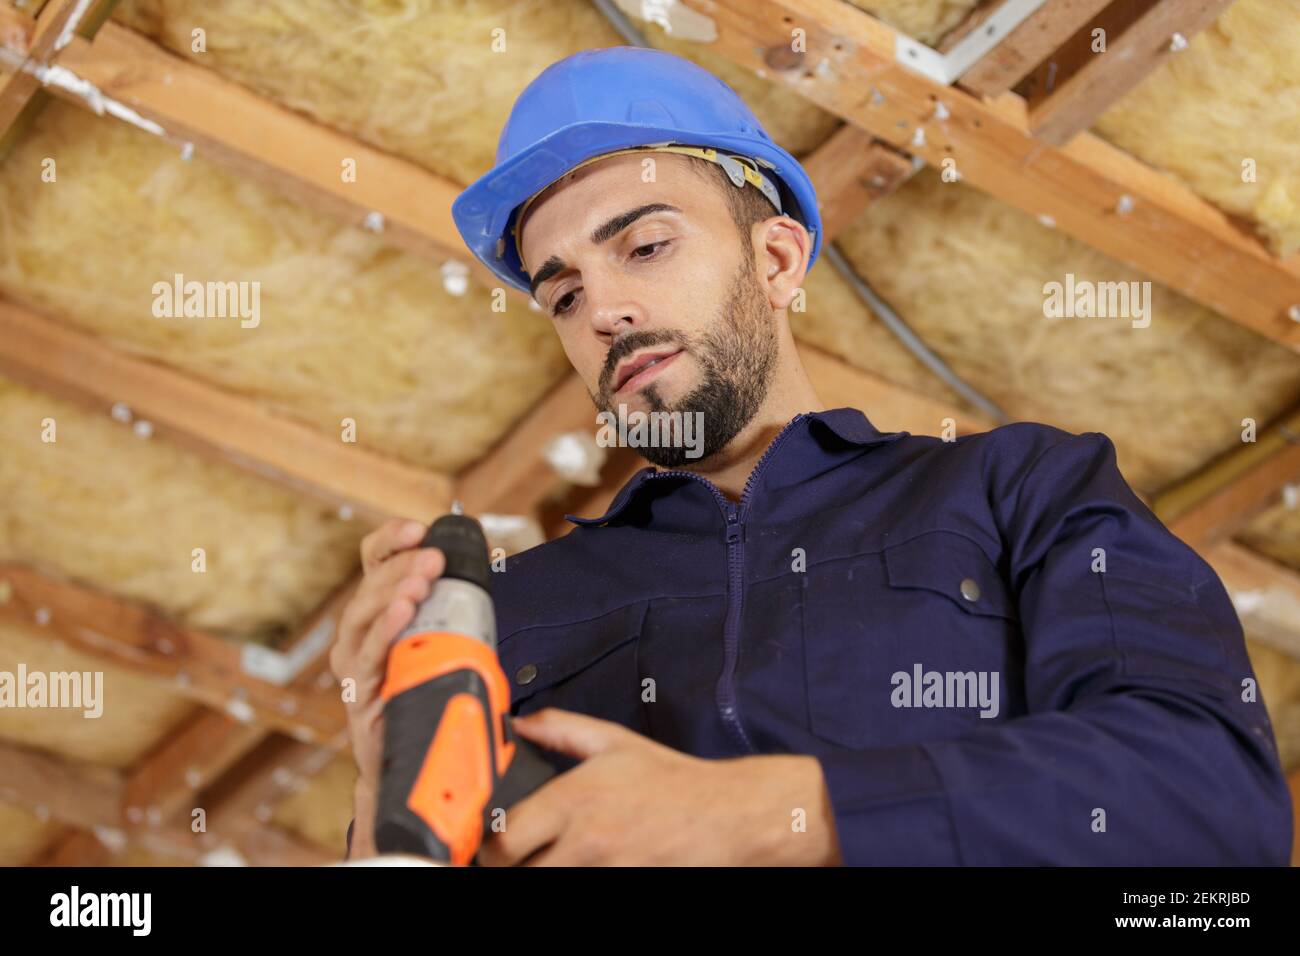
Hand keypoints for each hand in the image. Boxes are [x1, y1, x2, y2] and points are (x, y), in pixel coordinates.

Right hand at [329, 518, 445, 855]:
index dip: (391, 540)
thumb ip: (460, 602)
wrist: (415, 758)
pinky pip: (368, 656)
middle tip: (434, 558)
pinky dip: (384, 631)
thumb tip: (491, 557)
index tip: (417, 530)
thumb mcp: (448, 638)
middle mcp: (359, 631)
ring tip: (422, 580)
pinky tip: (402, 613)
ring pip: (364, 615)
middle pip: (371, 584)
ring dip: (393, 592)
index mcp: (379, 610)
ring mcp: (355, 662)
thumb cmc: (430, 692)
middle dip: (403, 566)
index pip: (375, 561)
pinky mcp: (358, 691)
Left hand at [477, 708, 842, 865]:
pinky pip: (582, 896)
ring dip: (543, 876)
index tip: (496, 843)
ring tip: (557, 861)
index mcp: (574, 799)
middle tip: (523, 857)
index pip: (502, 841)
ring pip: (546, 886)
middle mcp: (585, 841)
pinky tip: (587, 868)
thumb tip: (518, 725)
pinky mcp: (623, 891)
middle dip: (514, 866)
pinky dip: (576, 882)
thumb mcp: (616, 742)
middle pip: (517, 874)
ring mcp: (605, 874)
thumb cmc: (676, 783)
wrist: (730, 816)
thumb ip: (561, 729)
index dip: (491, 846)